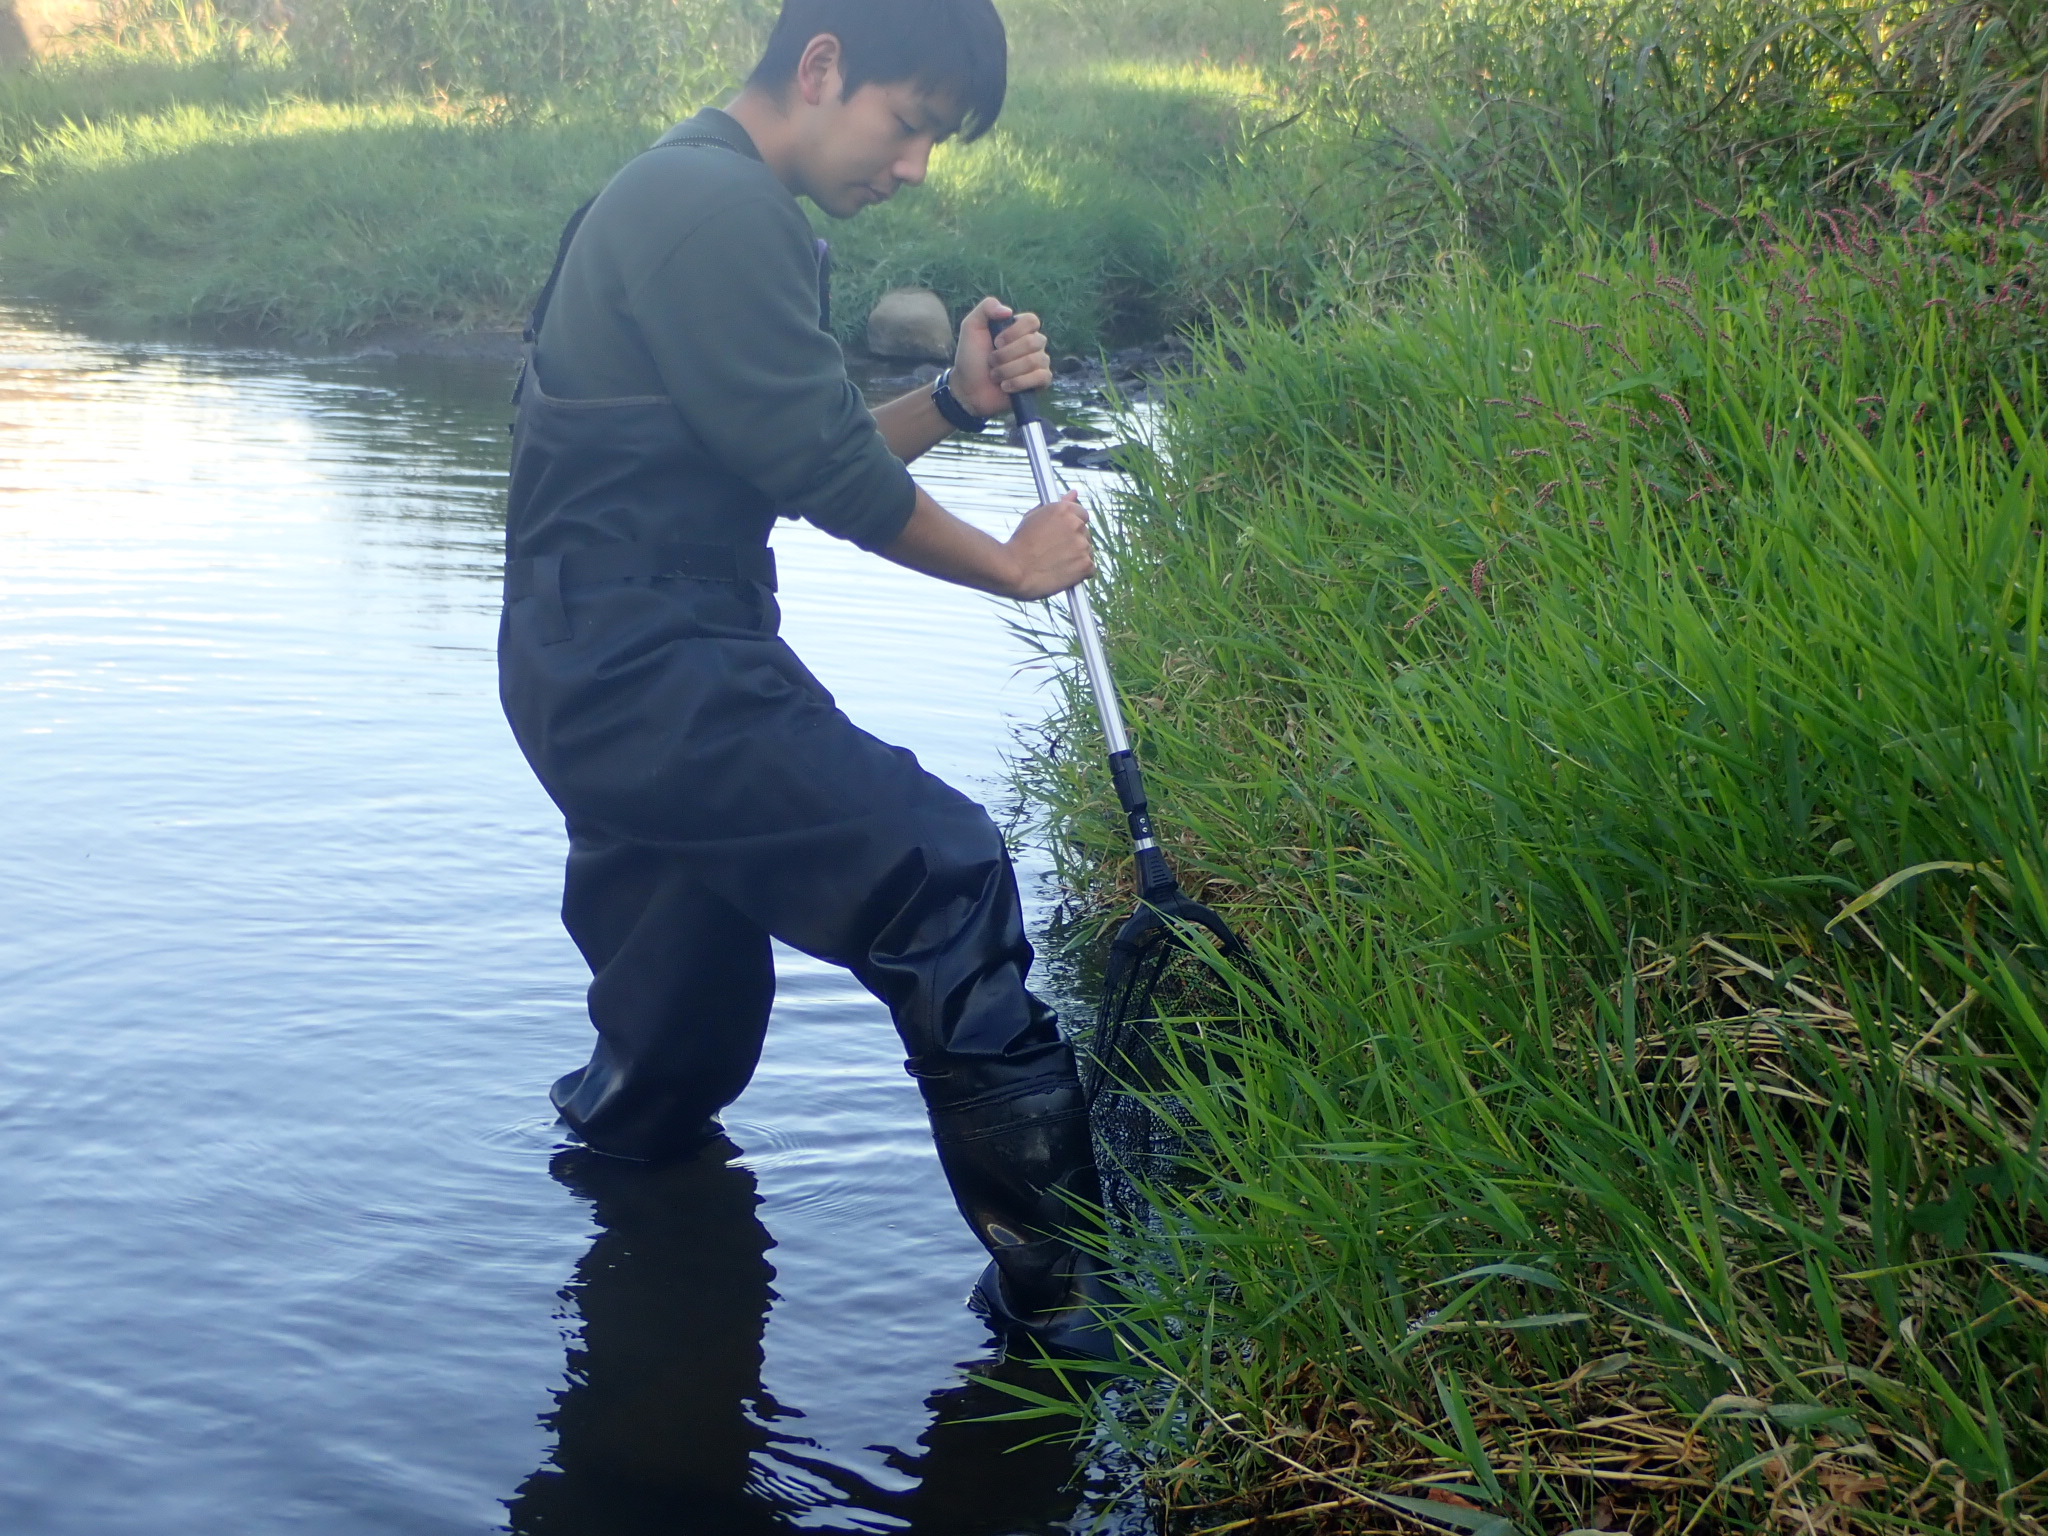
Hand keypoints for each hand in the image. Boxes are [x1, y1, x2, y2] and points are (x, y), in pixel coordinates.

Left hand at [952, 296, 1053, 419]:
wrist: (968, 388)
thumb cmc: (971, 357)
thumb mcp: (971, 326)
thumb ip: (987, 308)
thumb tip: (1008, 311)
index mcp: (1020, 328)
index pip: (1032, 321)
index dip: (1013, 332)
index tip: (996, 342)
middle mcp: (1033, 344)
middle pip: (1033, 342)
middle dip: (1006, 355)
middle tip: (991, 361)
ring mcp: (1039, 363)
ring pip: (1034, 361)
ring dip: (1008, 370)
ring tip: (995, 375)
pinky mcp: (1041, 382)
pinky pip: (1042, 377)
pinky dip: (1019, 382)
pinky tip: (1005, 386)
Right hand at [1001, 491, 1091, 599]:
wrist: (1013, 571)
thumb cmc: (1019, 545)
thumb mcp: (1034, 517)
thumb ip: (1058, 505)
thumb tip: (1074, 493)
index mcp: (1064, 510)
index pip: (1082, 514)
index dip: (1072, 525)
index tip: (1064, 534)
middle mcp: (1076, 525)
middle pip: (1085, 533)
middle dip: (1074, 542)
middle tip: (1054, 552)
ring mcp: (1082, 545)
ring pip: (1088, 551)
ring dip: (1077, 557)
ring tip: (1055, 563)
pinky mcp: (1085, 565)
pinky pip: (1090, 569)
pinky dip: (1080, 573)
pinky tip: (1063, 573)